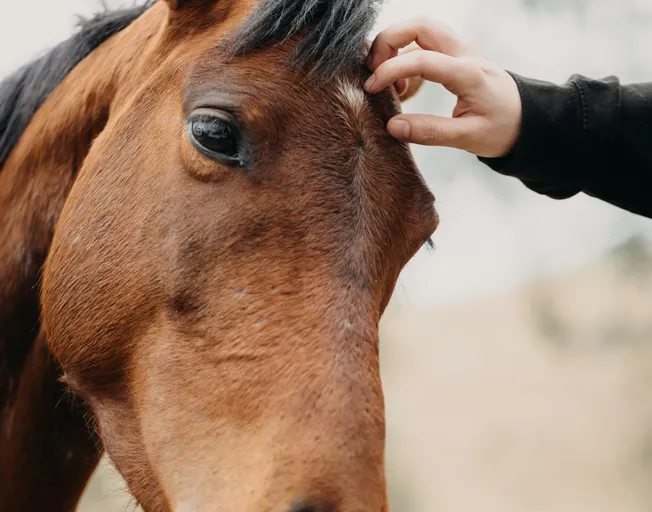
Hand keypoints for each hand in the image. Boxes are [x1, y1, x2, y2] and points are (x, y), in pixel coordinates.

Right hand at [365, 19, 522, 158]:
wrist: (529, 119)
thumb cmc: (502, 129)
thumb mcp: (469, 139)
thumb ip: (431, 132)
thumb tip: (392, 126)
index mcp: (468, 74)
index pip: (422, 59)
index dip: (390, 71)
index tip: (371, 89)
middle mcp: (464, 54)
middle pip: (419, 25)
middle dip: (388, 41)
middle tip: (373, 71)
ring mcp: (461, 51)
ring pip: (421, 29)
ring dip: (395, 47)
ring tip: (388, 84)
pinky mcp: (456, 57)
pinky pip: (425, 45)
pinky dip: (406, 58)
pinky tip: (405, 89)